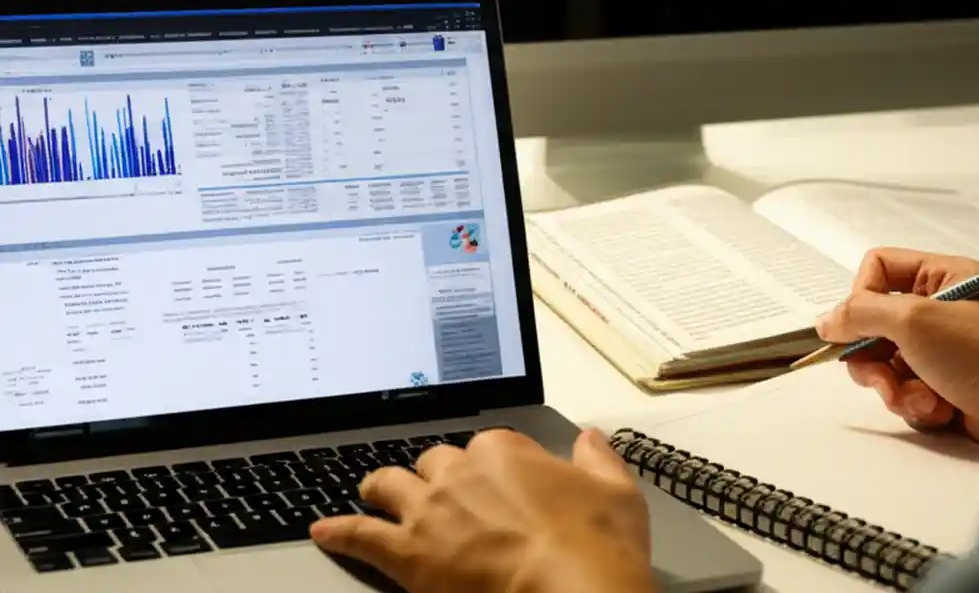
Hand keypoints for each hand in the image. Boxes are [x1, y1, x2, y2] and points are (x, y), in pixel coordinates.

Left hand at [309, 428, 657, 592]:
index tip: (495, 481)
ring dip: (382, 488)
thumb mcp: (617, 492)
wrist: (569, 591)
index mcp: (505, 450)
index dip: (488, 465)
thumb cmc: (595, 546)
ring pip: (389, 486)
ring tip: (373, 493)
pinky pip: (359, 535)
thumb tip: (591, 439)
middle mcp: (460, 471)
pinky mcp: (407, 555)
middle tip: (440, 494)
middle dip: (434, 475)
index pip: (485, 444)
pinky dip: (339, 531)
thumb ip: (599, 459)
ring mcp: (430, 512)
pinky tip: (324, 531)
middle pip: (433, 462)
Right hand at [816, 247, 978, 449]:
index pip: (878, 268)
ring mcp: (941, 348)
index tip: (858, 326)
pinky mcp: (943, 384)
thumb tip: (825, 320)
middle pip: (873, 323)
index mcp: (941, 277)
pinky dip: (914, 403)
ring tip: (921, 398)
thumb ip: (862, 314)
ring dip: (894, 386)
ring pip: (884, 363)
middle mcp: (939, 308)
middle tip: (884, 375)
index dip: (861, 297)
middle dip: (874, 357)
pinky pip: (904, 390)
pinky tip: (940, 409)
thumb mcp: (915, 321)